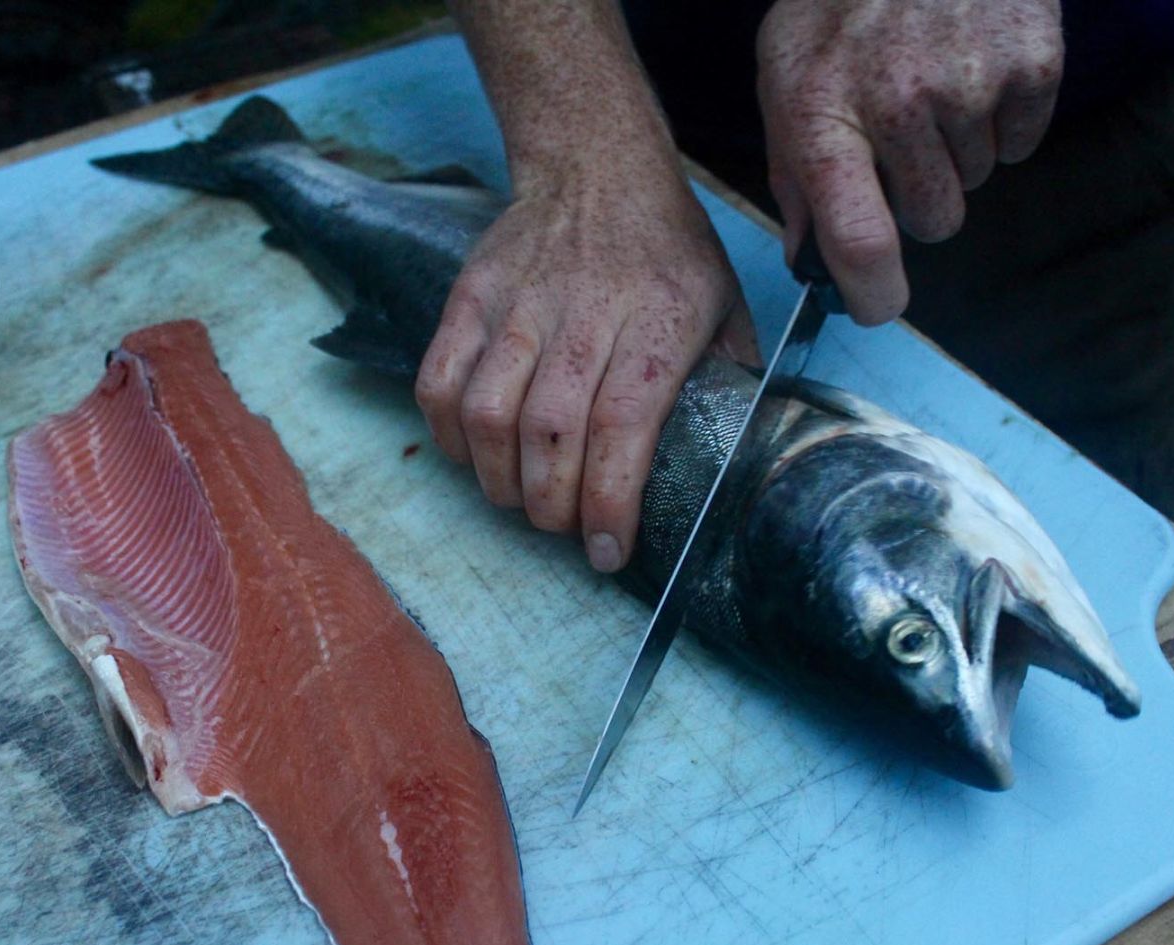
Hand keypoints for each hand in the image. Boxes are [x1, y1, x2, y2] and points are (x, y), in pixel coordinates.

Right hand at [416, 172, 755, 571]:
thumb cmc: (667, 250)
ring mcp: (518, 305)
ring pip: (487, 415)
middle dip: (552, 505)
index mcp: (657, 322)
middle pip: (549, 433)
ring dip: (500, 480)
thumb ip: (729, 384)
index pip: (621, 427)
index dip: (609, 501)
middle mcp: (583, 314)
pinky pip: (439, 381)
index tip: (609, 550)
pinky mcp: (470, 297)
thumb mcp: (725, 308)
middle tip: (564, 528)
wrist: (596, 166)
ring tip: (521, 499)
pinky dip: (448, 435)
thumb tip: (735, 462)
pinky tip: (474, 456)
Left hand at [757, 0, 1064, 322]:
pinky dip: (1005, 119)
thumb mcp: (788, 74)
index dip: (872, 293)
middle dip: (922, 196)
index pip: (858, 238)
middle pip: (934, 221)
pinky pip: (1023, 142)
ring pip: (979, 180)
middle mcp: (899, 103)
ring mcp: (971, 83)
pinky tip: (976, 67)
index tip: (877, 304)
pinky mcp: (1030, 64)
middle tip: (904, 136)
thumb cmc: (842, 1)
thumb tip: (809, 256)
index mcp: (825, 112)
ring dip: (960, 150)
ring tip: (935, 81)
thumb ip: (795, 170)